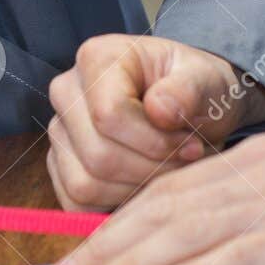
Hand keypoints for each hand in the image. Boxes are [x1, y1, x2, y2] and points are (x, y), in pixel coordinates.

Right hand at [46, 33, 264, 211]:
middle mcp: (66, 91)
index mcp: (97, 58)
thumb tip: (159, 111)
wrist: (189, 107)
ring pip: (85, 184)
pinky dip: (114, 206)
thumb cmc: (195, 90)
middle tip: (186, 161)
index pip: (109, 115)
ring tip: (166, 170)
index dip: (155, 142)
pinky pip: (76, 204)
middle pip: (98, 155)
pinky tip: (143, 184)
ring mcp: (59, 130)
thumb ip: (187, 90)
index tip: (192, 144)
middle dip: (151, 169)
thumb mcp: (206, 81)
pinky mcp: (59, 165)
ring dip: (136, 189)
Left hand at [50, 119, 264, 264]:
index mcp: (229, 170)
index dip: (112, 228)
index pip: (156, 198)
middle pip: (159, 215)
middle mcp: (237, 184)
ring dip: (134, 263)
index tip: (77, 256)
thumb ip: (228, 200)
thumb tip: (181, 237)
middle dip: (107, 248)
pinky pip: (240, 255)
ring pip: (186, 234)